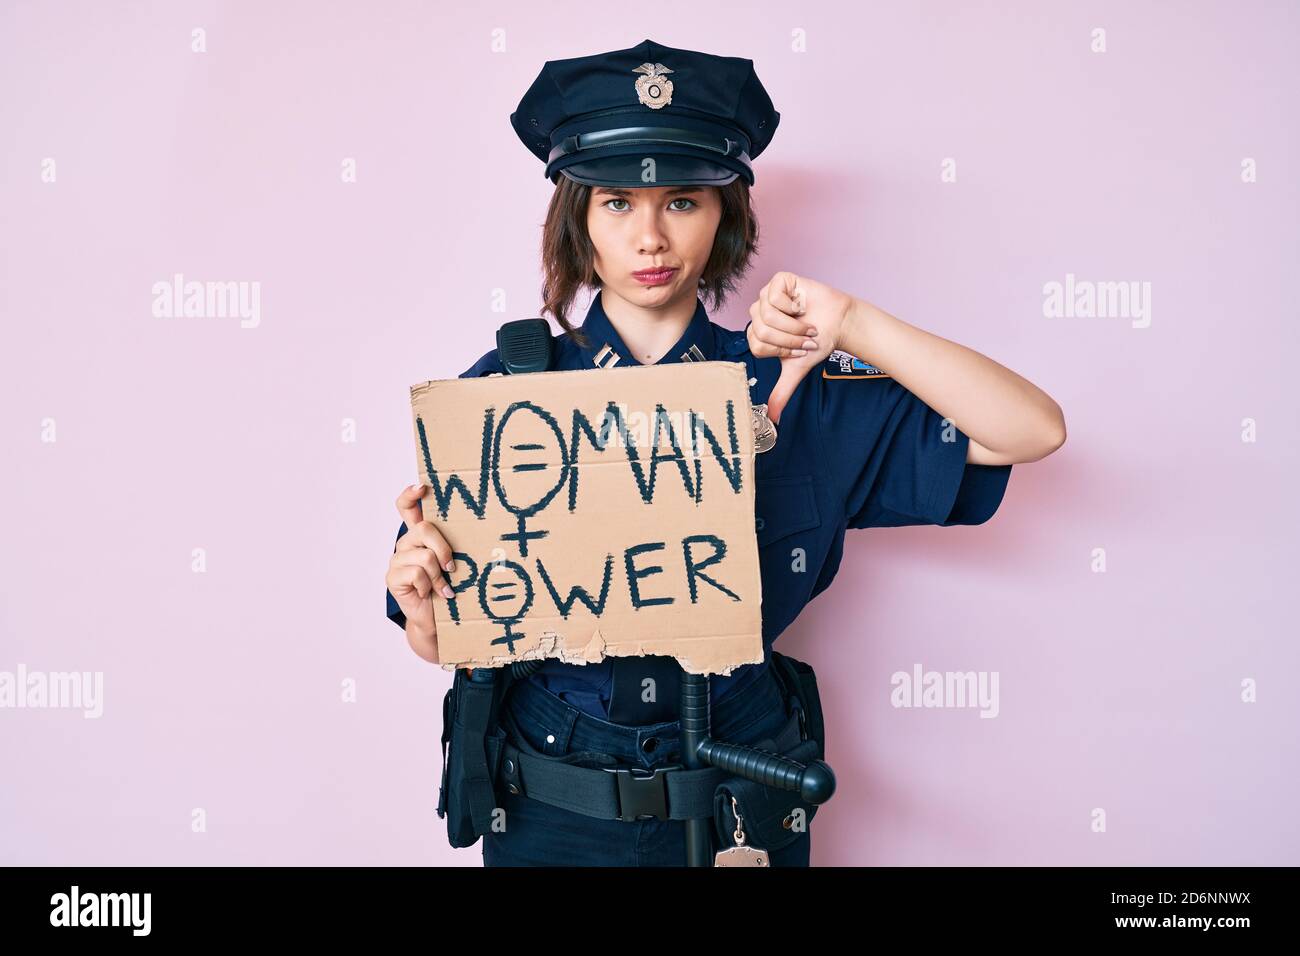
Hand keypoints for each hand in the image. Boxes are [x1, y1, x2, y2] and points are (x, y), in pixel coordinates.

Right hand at [385, 483, 458, 663]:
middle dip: (443, 548)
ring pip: (424, 556)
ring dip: (439, 576)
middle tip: (452, 567)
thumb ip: (457, 545)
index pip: (406, 507)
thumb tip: (488, 526)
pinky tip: (430, 594)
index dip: (410, 495)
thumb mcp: (455, 563)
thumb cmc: (448, 588)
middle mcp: (405, 544)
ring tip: (443, 587)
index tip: (422, 487)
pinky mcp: (392, 577)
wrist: (435, 620)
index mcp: (419, 536)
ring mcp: (396, 560)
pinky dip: (429, 586)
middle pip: (424, 529)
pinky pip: (416, 574)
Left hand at [746, 271, 857, 422]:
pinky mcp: (779, 280)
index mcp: (757, 333)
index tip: (799, 349)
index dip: (782, 350)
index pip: (758, 346)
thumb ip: (781, 392)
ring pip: (768, 315)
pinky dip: (793, 306)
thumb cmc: (817, 342)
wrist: (839, 323)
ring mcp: (767, 295)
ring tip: (808, 324)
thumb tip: (772, 419)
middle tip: (807, 338)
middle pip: (762, 331)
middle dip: (790, 339)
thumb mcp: (796, 370)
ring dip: (794, 326)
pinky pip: (774, 296)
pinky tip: (802, 305)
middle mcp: (758, 313)